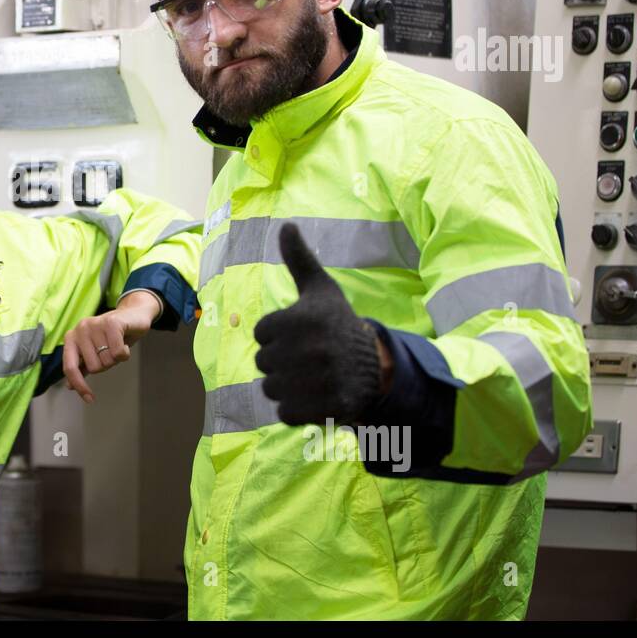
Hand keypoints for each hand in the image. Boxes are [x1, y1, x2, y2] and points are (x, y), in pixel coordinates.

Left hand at [62, 291, 159, 402]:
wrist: (133, 315)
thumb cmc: (112, 336)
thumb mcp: (95, 351)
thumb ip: (82, 366)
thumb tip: (69, 386)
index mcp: (72, 337)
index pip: (70, 367)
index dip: (80, 385)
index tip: (89, 399)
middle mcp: (80, 329)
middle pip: (94, 367)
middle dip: (107, 364)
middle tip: (111, 351)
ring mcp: (95, 324)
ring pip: (107, 361)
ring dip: (117, 358)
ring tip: (118, 345)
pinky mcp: (111, 322)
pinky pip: (119, 353)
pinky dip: (125, 353)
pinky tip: (125, 343)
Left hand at [254, 224, 388, 425]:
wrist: (375, 368)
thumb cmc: (339, 324)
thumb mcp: (320, 289)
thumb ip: (299, 258)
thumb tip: (285, 224)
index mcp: (299, 319)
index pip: (261, 333)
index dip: (278, 335)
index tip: (303, 334)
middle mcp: (305, 350)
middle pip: (263, 362)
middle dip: (281, 361)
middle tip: (310, 356)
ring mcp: (312, 382)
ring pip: (271, 388)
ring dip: (287, 386)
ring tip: (313, 376)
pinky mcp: (317, 409)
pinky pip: (283, 413)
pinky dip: (296, 409)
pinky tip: (316, 395)